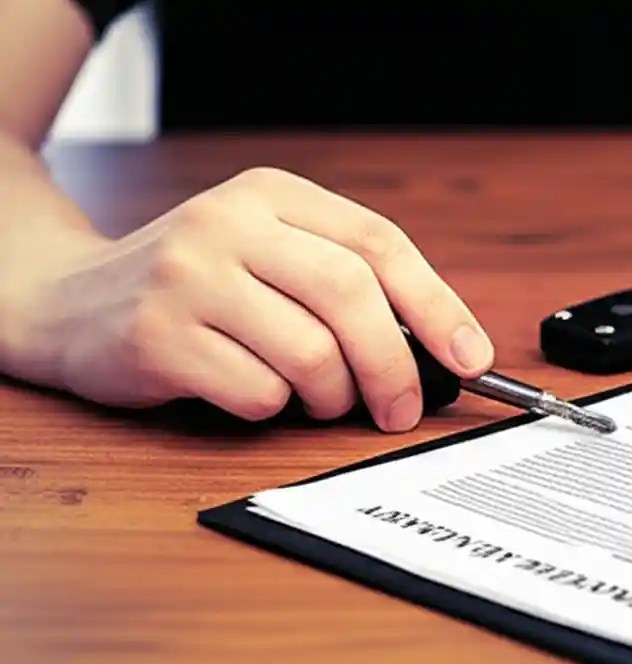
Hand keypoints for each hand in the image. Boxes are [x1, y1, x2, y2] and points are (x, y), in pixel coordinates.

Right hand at [10, 167, 492, 431]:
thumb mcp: (264, 251)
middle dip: (394, 365)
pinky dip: (272, 409)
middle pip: (352, 297)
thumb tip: (440, 348)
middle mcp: (228, 224)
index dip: (438, 305)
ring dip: (332, 396)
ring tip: (319, 399)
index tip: (471, 357)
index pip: (379, 243)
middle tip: (402, 408)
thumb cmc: (196, 286)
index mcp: (270, 195)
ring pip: (310, 353)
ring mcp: (188, 278)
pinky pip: (257, 392)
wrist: (68, 302)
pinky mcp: (156, 337)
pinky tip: (249, 391)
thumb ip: (341, 280)